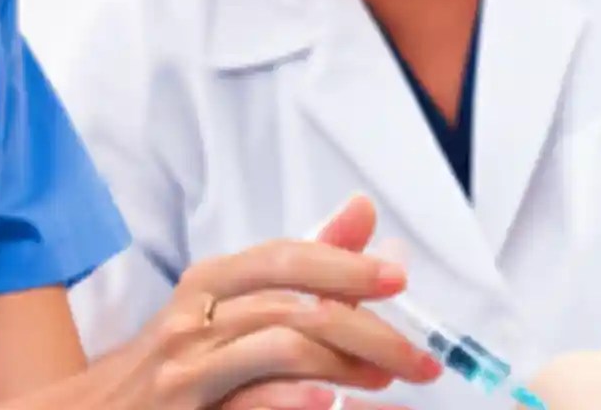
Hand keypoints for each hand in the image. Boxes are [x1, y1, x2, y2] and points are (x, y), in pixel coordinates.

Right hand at [134, 195, 440, 409]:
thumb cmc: (179, 357)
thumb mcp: (232, 303)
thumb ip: (304, 262)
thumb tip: (363, 210)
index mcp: (210, 281)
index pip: (285, 258)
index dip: (345, 265)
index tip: (399, 278)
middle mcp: (193, 319)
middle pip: (295, 309)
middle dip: (370, 331)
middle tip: (420, 361)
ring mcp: (185, 372)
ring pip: (280, 351)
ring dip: (347, 366)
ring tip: (389, 381)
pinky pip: (249, 403)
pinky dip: (294, 401)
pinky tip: (329, 403)